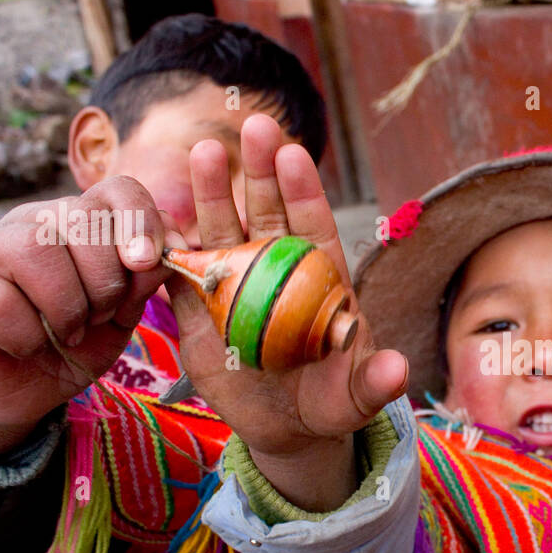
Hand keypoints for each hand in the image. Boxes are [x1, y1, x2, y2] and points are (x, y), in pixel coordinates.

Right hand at [0, 177, 171, 456]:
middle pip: (80, 217)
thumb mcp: (121, 316)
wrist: (23, 392)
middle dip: (105, 279)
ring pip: (34, 247)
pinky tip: (28, 347)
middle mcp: (31, 223)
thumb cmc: (75, 344)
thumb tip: (165, 252)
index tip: (146, 262)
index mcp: (78, 222)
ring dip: (66, 304)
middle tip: (100, 316)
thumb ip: (141, 282)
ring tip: (68, 334)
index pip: (116, 191)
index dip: (139, 220)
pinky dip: (26, 335)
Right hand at [167, 114, 407, 509]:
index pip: (313, 226)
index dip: (304, 191)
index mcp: (317, 279)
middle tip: (255, 126)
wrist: (284, 427)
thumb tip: (398, 371)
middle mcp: (274, 270)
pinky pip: (179, 274)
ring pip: (222, 231)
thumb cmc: (329, 401)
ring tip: (203, 155)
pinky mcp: (197, 311)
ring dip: (212, 195)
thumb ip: (373, 382)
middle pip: (267, 213)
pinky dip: (166, 250)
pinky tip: (153, 219)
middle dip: (260, 171)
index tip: (295, 154)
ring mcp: (233, 285)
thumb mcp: (353, 398)